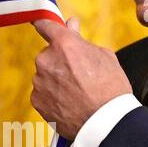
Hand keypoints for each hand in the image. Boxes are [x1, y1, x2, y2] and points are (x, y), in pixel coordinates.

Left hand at [30, 16, 131, 139]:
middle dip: (59, 60)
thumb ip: (81, 39)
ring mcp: (40, 81)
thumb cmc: (110, 89)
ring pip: (45, 74)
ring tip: (76, 91)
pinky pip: (42, 92)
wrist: (105, 122)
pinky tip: (68, 101)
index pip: (46, 25)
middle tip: (78, 73)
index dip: (46, 24)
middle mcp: (47, 60)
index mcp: (64, 44)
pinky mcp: (37, 100)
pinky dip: (52, 95)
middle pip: (48, 54)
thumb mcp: (104, 56)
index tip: (43, 24)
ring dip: (56, 79)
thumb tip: (71, 25)